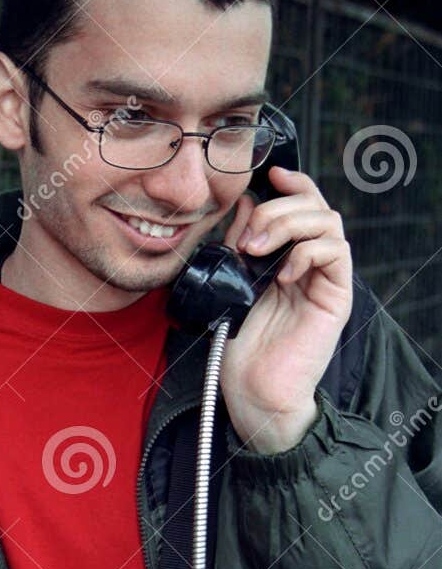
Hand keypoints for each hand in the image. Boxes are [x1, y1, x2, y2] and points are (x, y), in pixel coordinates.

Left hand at [220, 165, 352, 453]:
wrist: (254, 393)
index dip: (291, 184)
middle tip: (247, 236)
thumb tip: (246, 201)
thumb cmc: (240, 347)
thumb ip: (241, 243)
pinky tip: (283, 273)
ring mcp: (325, 280)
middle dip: (278, 208)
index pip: (302, 205)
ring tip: (259, 249)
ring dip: (290, 225)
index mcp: (287, 257)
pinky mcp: (336, 297)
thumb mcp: (232, 282)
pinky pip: (336, 252)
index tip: (267, 175)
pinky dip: (308, 251)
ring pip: (328, 222)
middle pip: (314, 206)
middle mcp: (310, 265)